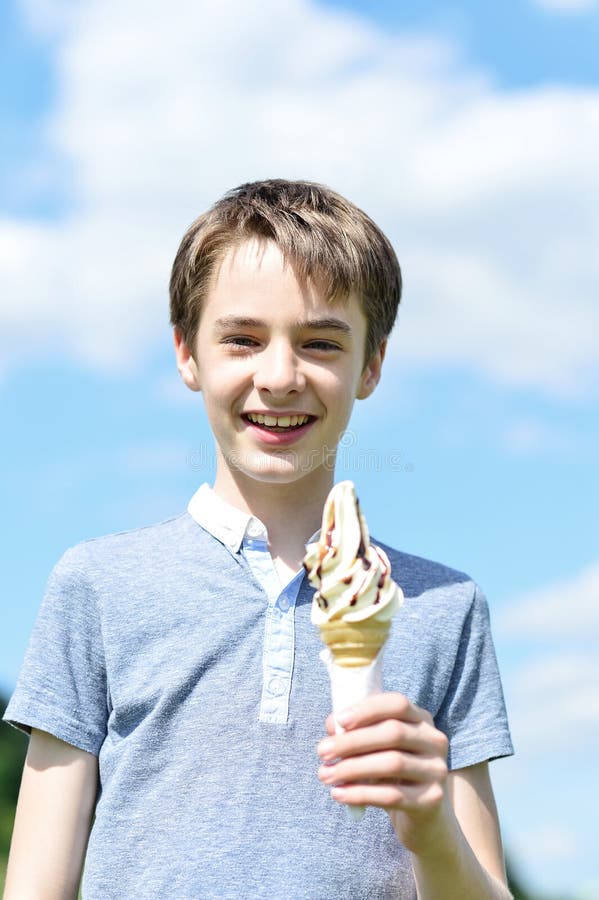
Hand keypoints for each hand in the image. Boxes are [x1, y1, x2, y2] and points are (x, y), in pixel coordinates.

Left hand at [317, 692, 450, 853]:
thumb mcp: (378, 749)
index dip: (367, 709)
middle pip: (393, 733)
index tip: (339, 721)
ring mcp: (437, 770)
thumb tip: (332, 726)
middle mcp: (434, 740)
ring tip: (325, 775)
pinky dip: (360, 794)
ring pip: (392, 763)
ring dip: (352, 768)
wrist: (423, 818)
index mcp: (421, 719)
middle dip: (352, 742)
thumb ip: (356, 732)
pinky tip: (339, 794)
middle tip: (322, 752)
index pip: (397, 704)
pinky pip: (392, 795)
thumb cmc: (392, 774)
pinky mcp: (432, 800)